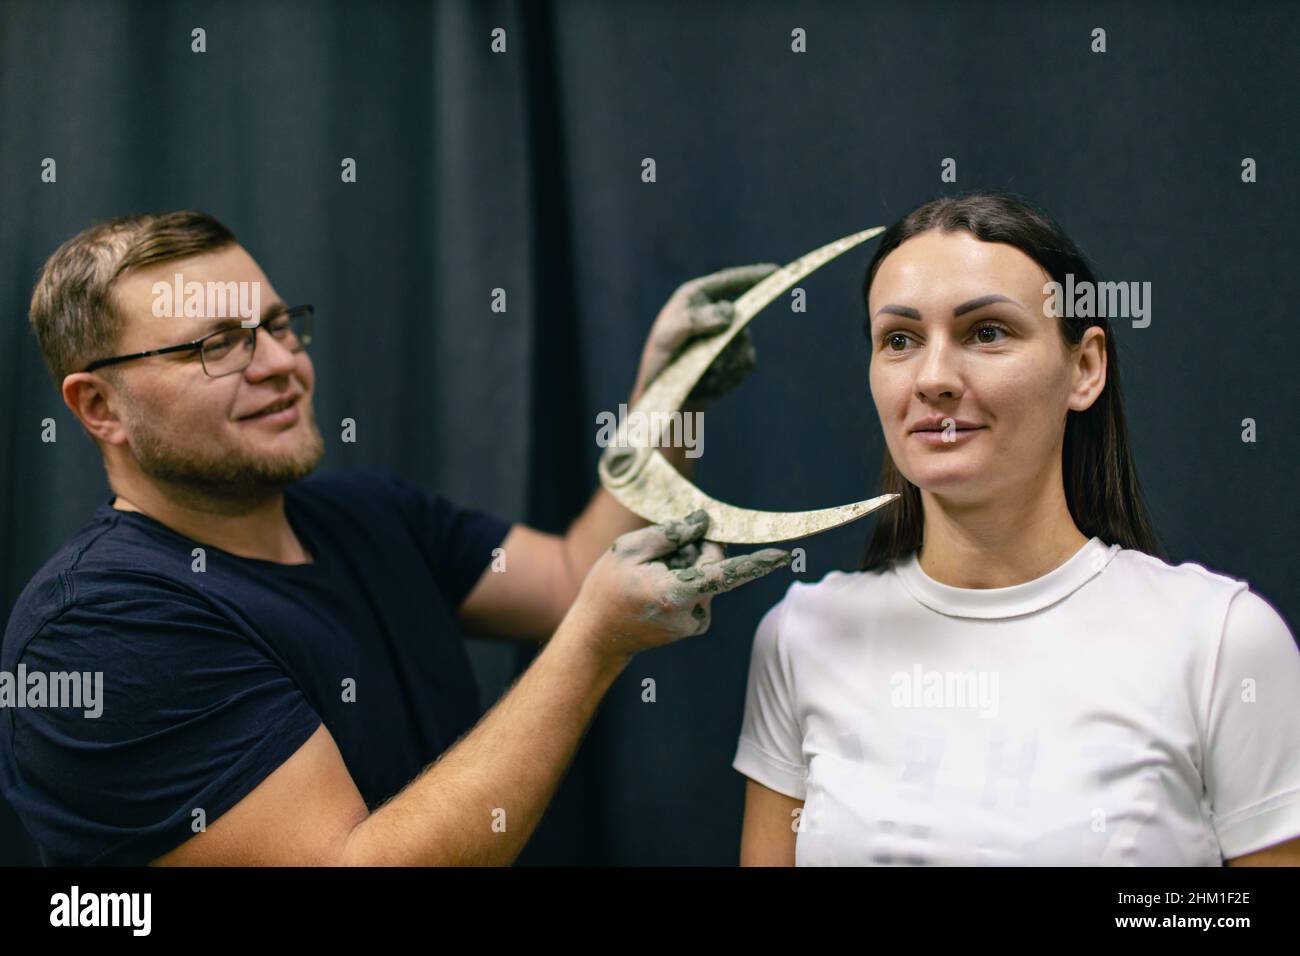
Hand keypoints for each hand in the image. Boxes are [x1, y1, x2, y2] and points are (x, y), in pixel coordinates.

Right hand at [565, 510, 790, 662]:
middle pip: (714, 565)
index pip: (727, 574)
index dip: (758, 563)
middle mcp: (693, 613)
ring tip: (650, 574)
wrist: (596, 637)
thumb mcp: (628, 550)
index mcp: (677, 593)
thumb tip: (704, 523)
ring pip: (706, 577)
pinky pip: (700, 591)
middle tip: (660, 551)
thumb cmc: (607, 589)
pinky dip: (684, 582)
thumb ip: (670, 533)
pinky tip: (656, 587)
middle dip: (695, 550)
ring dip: (686, 566)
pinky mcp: (693, 626)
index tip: (786, 556)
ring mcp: (695, 623)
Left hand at [634, 264, 778, 407]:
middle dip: (728, 340)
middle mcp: (715, 312)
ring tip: (700, 374)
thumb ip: (694, 320)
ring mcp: (728, 335)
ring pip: (744, 343)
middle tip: (711, 359)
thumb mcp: (668, 337)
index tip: (777, 271)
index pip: (730, 281)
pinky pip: (746, 364)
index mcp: (697, 297)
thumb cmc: (659, 362)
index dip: (754, 276)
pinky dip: (729, 376)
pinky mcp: (736, 358)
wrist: (663, 399)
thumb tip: (730, 311)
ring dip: (724, 362)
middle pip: (742, 315)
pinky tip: (709, 383)